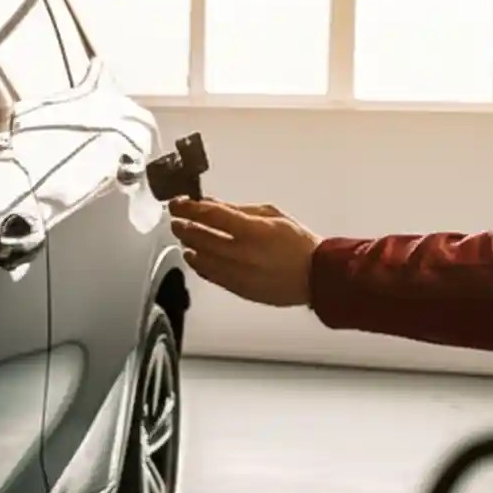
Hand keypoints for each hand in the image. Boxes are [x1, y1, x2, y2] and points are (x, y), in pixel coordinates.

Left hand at [169, 198, 322, 306]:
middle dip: (184, 225)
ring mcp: (239, 274)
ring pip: (201, 259)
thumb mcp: (272, 214)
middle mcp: (242, 253)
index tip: (177, 203)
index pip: (211, 215)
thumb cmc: (297, 242)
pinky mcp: (238, 289)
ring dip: (188, 245)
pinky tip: (195, 256)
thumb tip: (210, 203)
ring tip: (184, 237)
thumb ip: (238, 209)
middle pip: (200, 237)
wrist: (316, 276)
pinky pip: (211, 276)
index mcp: (253, 231)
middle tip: (176, 219)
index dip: (189, 208)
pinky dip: (199, 265)